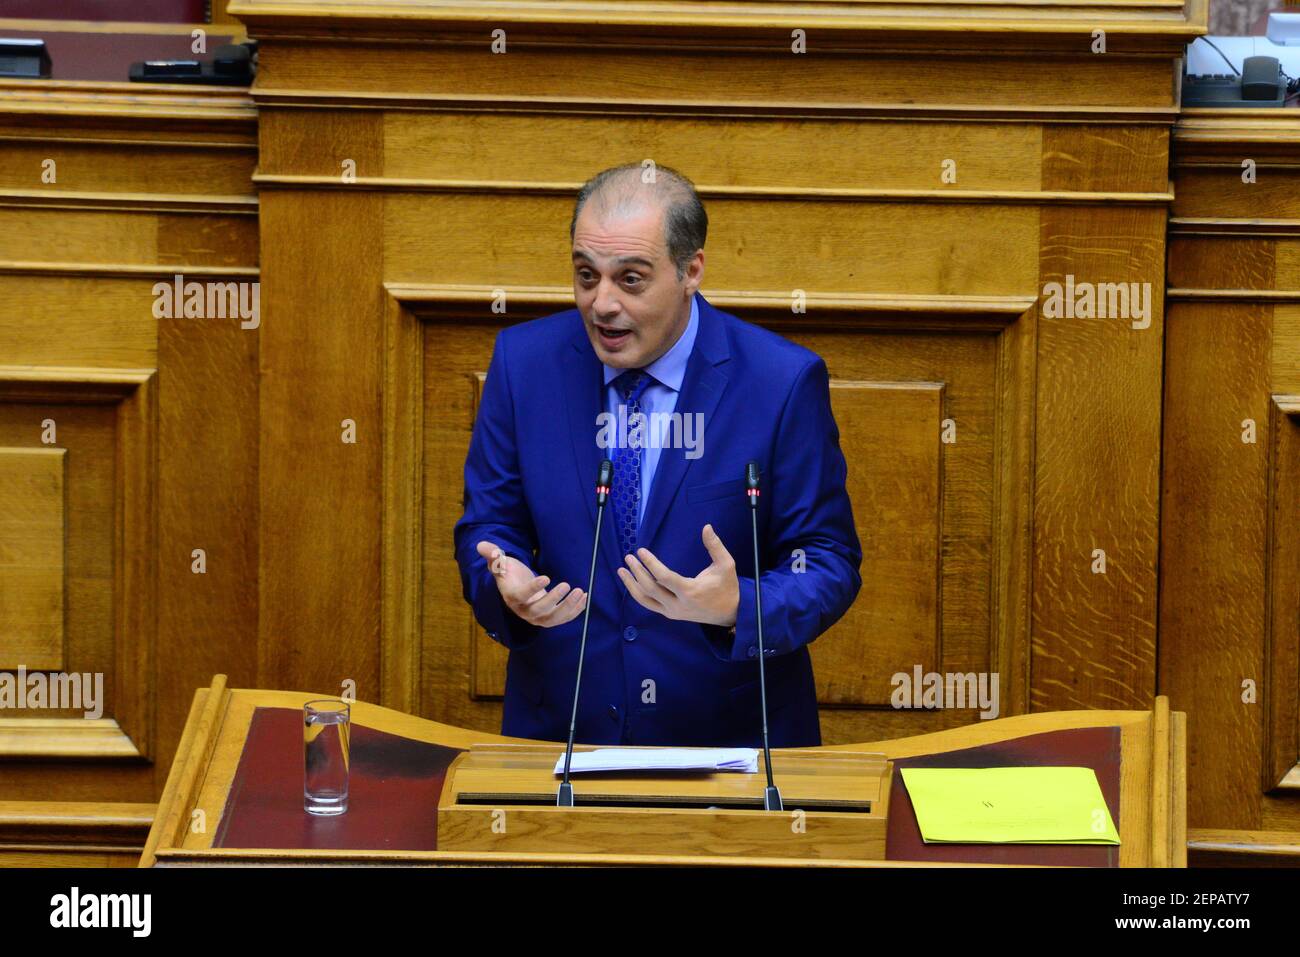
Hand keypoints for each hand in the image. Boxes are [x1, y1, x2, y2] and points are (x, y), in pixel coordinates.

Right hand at [476, 540, 586, 626]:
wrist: (518, 589)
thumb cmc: (509, 574)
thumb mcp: (501, 564)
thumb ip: (494, 556)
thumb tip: (481, 545)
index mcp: (511, 597)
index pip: (521, 596)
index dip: (533, 588)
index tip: (546, 577)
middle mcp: (524, 611)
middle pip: (539, 610)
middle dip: (554, 599)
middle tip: (568, 585)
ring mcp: (537, 617)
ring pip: (553, 618)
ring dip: (568, 607)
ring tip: (580, 591)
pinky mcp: (549, 618)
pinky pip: (563, 618)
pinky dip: (575, 610)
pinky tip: (584, 598)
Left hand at [618, 524, 739, 626]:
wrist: (731, 613)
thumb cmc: (727, 586)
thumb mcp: (726, 565)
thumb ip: (715, 546)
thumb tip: (706, 527)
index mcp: (690, 591)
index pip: (663, 577)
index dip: (650, 564)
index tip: (641, 551)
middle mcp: (678, 604)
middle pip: (650, 588)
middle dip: (637, 572)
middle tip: (628, 557)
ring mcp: (673, 611)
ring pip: (646, 600)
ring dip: (631, 585)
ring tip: (622, 571)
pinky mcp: (670, 614)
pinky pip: (649, 605)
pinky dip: (638, 593)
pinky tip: (631, 582)